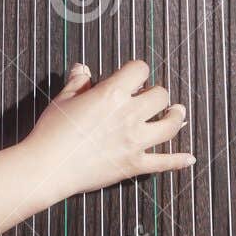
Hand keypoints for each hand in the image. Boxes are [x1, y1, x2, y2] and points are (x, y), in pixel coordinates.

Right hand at [21, 59, 193, 208]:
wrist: (47, 167)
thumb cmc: (51, 133)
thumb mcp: (63, 100)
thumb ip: (78, 82)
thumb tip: (82, 68)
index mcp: (111, 95)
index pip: (140, 69)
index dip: (138, 70)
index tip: (135, 76)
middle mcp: (128, 116)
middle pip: (161, 95)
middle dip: (157, 93)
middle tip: (152, 97)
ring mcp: (134, 142)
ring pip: (171, 126)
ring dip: (176, 117)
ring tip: (177, 113)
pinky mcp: (134, 165)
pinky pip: (164, 163)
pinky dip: (178, 161)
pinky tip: (188, 158)